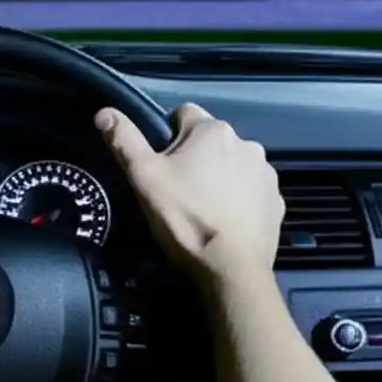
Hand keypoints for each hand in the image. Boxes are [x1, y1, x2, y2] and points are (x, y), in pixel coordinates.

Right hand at [95, 103, 283, 282]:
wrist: (231, 269)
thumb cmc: (184, 217)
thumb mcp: (144, 177)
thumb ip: (124, 140)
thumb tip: (105, 112)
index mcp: (213, 130)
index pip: (182, 114)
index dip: (165, 136)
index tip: (160, 165)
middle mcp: (246, 142)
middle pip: (209, 140)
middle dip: (194, 156)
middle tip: (177, 189)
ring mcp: (266, 173)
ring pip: (233, 164)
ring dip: (219, 175)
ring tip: (203, 208)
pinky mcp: (277, 201)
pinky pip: (251, 190)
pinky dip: (239, 199)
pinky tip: (226, 221)